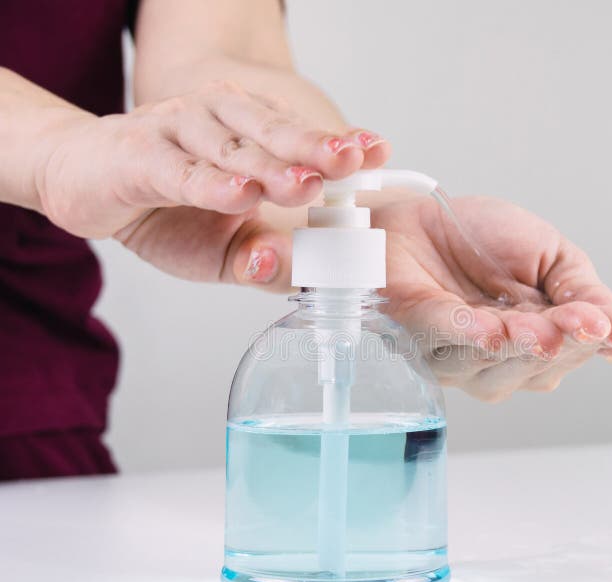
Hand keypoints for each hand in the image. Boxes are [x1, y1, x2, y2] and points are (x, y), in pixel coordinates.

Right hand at [35, 80, 389, 238]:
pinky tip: (240, 193)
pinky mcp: (140, 154)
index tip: (377, 152)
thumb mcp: (223, 247)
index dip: (339, 146)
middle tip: (353, 164)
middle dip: (317, 152)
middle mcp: (219, 120)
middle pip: (276, 136)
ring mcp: (179, 130)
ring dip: (272, 168)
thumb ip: (265, 261)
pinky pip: (182, 171)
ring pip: (234, 150)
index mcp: (247, 134)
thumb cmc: (162, 212)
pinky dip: (211, 184)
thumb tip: (303, 282)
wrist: (84, 182)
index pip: (301, 139)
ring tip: (308, 184)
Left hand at [371, 195, 611, 400]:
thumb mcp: (553, 258)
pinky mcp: (415, 331)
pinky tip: (489, 328)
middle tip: (575, 322)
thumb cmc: (484, 240)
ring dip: (513, 343)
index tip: (602, 326)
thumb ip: (588, 297)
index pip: (570, 351)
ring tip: (535, 326)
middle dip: (553, 342)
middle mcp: (496, 359)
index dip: (585, 339)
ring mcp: (453, 353)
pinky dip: (465, 332)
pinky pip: (441, 336)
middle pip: (530, 366)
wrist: (428, 216)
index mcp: (536, 341)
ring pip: (487, 361)